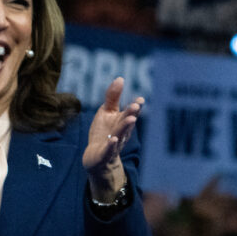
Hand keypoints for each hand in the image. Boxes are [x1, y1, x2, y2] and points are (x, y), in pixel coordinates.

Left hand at [81, 77, 143, 191]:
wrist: (96, 157)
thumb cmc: (103, 132)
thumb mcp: (106, 112)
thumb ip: (113, 97)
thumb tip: (120, 78)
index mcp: (123, 121)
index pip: (131, 113)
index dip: (136, 107)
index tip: (140, 100)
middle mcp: (121, 132)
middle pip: (127, 122)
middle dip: (131, 114)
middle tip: (135, 106)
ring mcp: (114, 144)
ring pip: (121, 135)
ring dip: (125, 127)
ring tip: (131, 119)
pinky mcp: (105, 154)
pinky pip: (109, 150)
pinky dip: (111, 145)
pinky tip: (113, 140)